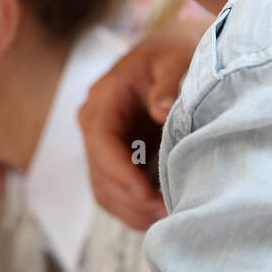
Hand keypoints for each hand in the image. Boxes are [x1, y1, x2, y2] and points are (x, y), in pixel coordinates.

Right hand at [79, 26, 199, 230]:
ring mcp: (104, 146)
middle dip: (132, 200)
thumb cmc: (175, 52)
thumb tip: (161, 111)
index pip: (100, 142)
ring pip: (106, 192)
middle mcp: (95, 125)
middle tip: (170, 213)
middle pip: (100, 175)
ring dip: (134, 211)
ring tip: (170, 219)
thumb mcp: (176, 58)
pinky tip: (164, 216)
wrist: (174, 52)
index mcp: (104, 100)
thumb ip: (170, 82)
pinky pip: (118, 194)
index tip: (148, 195)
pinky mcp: (118, 160)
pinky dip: (137, 210)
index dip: (120, 172)